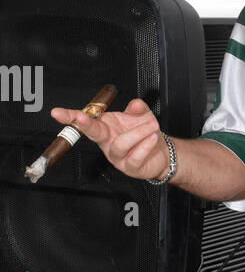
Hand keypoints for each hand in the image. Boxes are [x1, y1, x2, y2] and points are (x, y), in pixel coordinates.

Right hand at [49, 98, 169, 180]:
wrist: (161, 153)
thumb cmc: (145, 134)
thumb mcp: (142, 116)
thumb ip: (138, 108)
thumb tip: (134, 104)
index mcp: (105, 127)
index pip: (86, 121)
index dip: (69, 117)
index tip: (56, 112)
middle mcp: (108, 142)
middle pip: (92, 134)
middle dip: (85, 125)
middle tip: (80, 117)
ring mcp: (117, 156)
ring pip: (120, 144)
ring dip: (138, 133)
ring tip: (152, 126)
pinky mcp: (129, 167)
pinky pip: (134, 156)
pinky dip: (145, 145)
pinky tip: (153, 138)